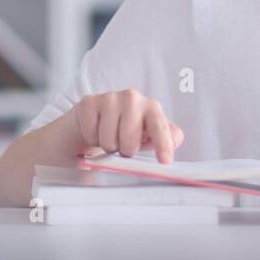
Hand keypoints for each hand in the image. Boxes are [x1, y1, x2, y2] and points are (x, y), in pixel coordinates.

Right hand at [64, 89, 184, 163]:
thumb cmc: (127, 129)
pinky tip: (97, 130)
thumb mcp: (149, 135)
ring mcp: (110, 98)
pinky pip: (91, 135)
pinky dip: (92, 139)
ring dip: (108, 146)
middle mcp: (133, 98)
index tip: (164, 161)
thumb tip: (170, 151)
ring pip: (109, 141)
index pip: (159, 127)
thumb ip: (166, 140)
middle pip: (130, 142)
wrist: (97, 118)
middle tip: (124, 145)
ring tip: (110, 137)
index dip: (163, 145)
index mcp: (152, 108)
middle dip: (126, 150)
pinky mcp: (89, 102)